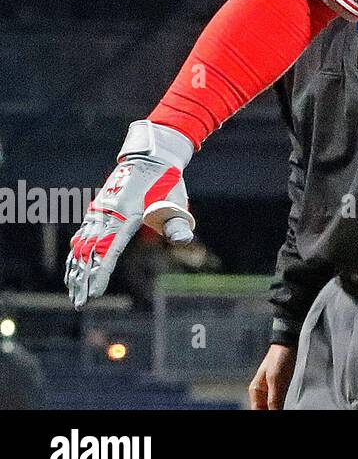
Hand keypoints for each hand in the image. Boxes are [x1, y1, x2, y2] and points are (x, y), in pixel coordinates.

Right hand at [65, 120, 194, 310]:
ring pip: (82, 244)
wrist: (151, 156)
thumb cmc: (166, 181)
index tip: (93, 293)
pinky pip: (82, 233)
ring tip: (72, 290)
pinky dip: (76, 251)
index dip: (99, 273)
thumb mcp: (176, 201)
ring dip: (76, 268)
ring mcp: (100, 210)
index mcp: (126, 214)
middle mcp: (108, 213)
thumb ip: (177, 222)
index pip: (109, 250)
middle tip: (78, 302)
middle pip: (90, 252)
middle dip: (83, 278)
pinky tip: (73, 264)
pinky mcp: (98, 208)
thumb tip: (184, 239)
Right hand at [249, 344, 296, 409]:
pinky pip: (279, 400)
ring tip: (286, 406)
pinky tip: (288, 404)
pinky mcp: (279, 385)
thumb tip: (274, 413)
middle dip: (273, 410)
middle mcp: (261, 391)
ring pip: (272, 405)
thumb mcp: (276, 380)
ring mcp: (270, 388)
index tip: (278, 412)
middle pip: (264, 408)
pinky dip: (282, 403)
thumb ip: (273, 399)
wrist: (288, 342)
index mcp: (255, 390)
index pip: (257, 411)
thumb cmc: (280, 358)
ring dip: (277, 407)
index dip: (266, 414)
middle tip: (284, 407)